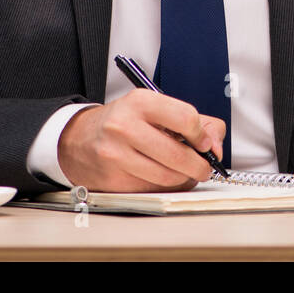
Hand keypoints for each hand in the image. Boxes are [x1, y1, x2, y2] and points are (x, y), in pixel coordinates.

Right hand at [57, 89, 225, 191]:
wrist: (77, 139)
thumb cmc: (122, 123)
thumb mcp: (154, 109)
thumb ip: (195, 121)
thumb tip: (216, 146)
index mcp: (140, 102)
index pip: (186, 118)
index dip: (202, 136)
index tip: (204, 143)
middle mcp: (125, 126)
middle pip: (179, 155)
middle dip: (199, 166)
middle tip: (203, 167)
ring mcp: (116, 155)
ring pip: (168, 177)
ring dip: (184, 179)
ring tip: (183, 172)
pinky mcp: (113, 180)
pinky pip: (152, 190)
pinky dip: (165, 188)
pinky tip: (161, 177)